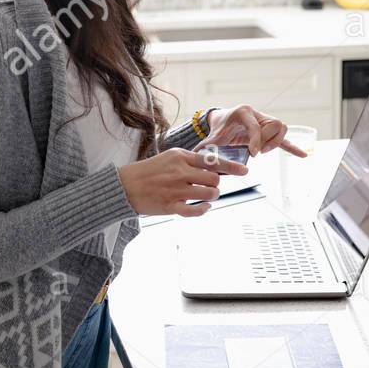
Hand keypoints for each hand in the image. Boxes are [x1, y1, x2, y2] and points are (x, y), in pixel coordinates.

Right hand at [117, 146, 248, 217]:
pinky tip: (204, 206)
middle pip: (214, 178)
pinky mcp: (171, 206)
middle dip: (217, 183)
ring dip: (212, 195)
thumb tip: (212, 167)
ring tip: (207, 195)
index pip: (212, 160)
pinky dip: (204, 209)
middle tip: (212, 185)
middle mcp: (180, 172)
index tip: (244, 170)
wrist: (124, 186)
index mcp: (180, 157)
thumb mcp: (169, 158)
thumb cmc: (148, 172)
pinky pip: (196, 210)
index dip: (231, 167)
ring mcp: (176, 190)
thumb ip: (189, 161)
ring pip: (209, 193)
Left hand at [196, 105, 307, 157]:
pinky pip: (284, 138)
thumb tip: (198, 158)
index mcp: (242, 111)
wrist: (222, 121)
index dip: (256, 139)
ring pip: (281, 127)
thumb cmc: (218, 128)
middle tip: (256, 151)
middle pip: (273, 124)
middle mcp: (256, 113)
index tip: (253, 153)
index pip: (255, 124)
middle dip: (267, 140)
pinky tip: (302, 156)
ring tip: (263, 151)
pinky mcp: (269, 130)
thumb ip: (207, 147)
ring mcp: (265, 121)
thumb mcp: (213, 137)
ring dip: (275, 142)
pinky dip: (292, 147)